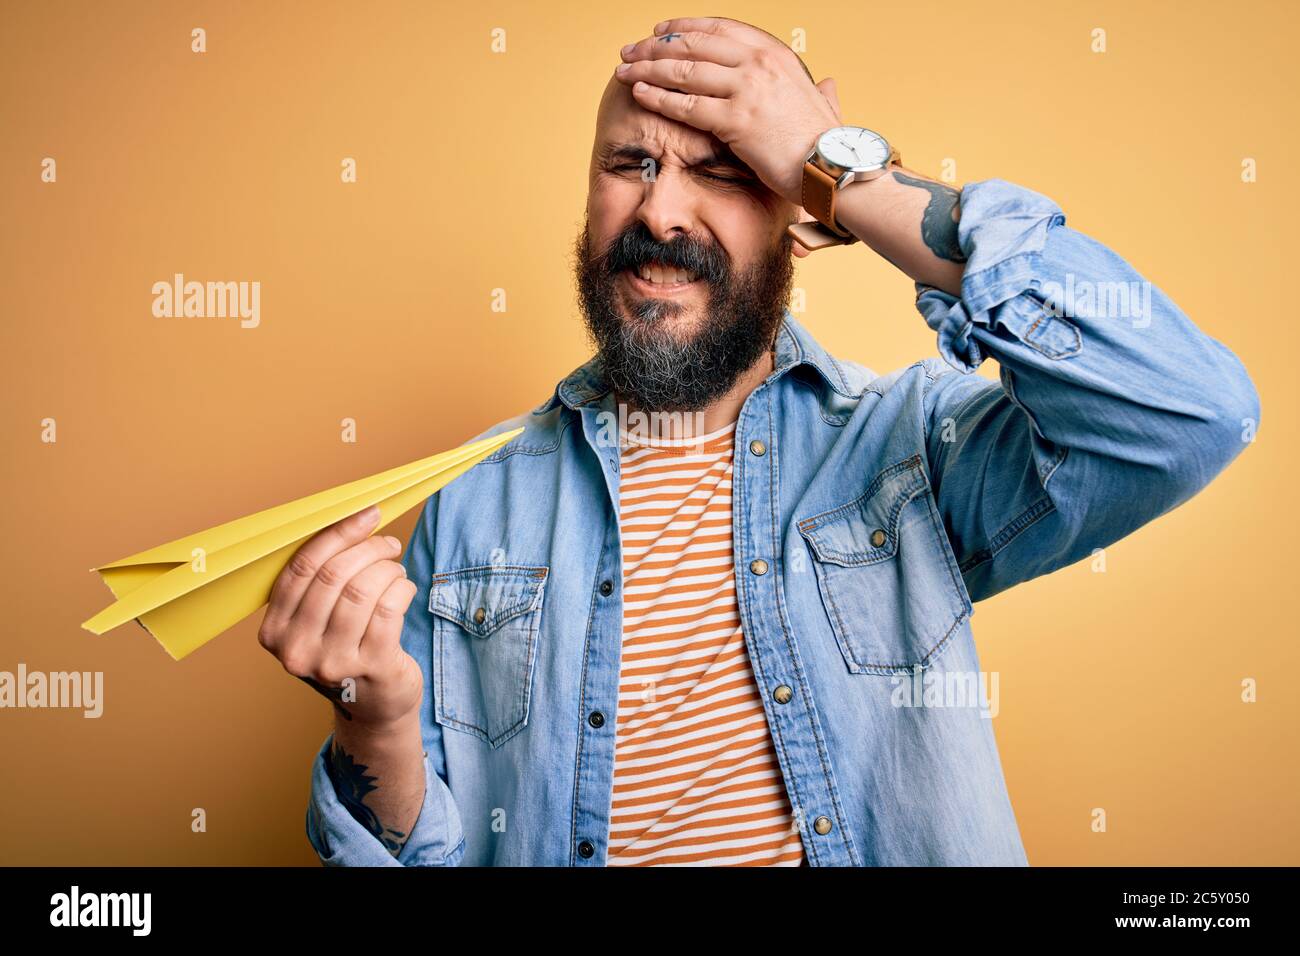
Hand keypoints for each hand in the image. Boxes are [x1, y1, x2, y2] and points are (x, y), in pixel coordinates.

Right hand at [258, 504, 422, 729]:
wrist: (374, 707)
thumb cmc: (346, 650)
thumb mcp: (316, 622)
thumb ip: (318, 582)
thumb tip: (350, 520)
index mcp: (273, 631)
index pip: (302, 568)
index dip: (338, 534)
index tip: (367, 514)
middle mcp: (296, 650)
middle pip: (333, 575)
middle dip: (368, 548)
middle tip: (389, 543)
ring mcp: (332, 662)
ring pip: (362, 589)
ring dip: (387, 568)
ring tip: (395, 568)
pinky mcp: (371, 667)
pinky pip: (389, 608)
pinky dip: (402, 588)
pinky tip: (404, 588)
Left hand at [614, 16, 844, 209]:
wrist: (835, 166)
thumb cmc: (828, 143)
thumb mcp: (824, 103)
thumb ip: (818, 89)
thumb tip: (828, 85)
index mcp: (775, 54)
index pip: (720, 27)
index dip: (685, 27)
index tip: (659, 31)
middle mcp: (759, 63)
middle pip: (694, 44)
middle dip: (655, 46)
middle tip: (629, 50)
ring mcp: (747, 89)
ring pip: (684, 71)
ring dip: (647, 67)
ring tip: (623, 69)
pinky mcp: (736, 119)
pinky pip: (686, 105)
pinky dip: (657, 96)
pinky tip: (638, 93)